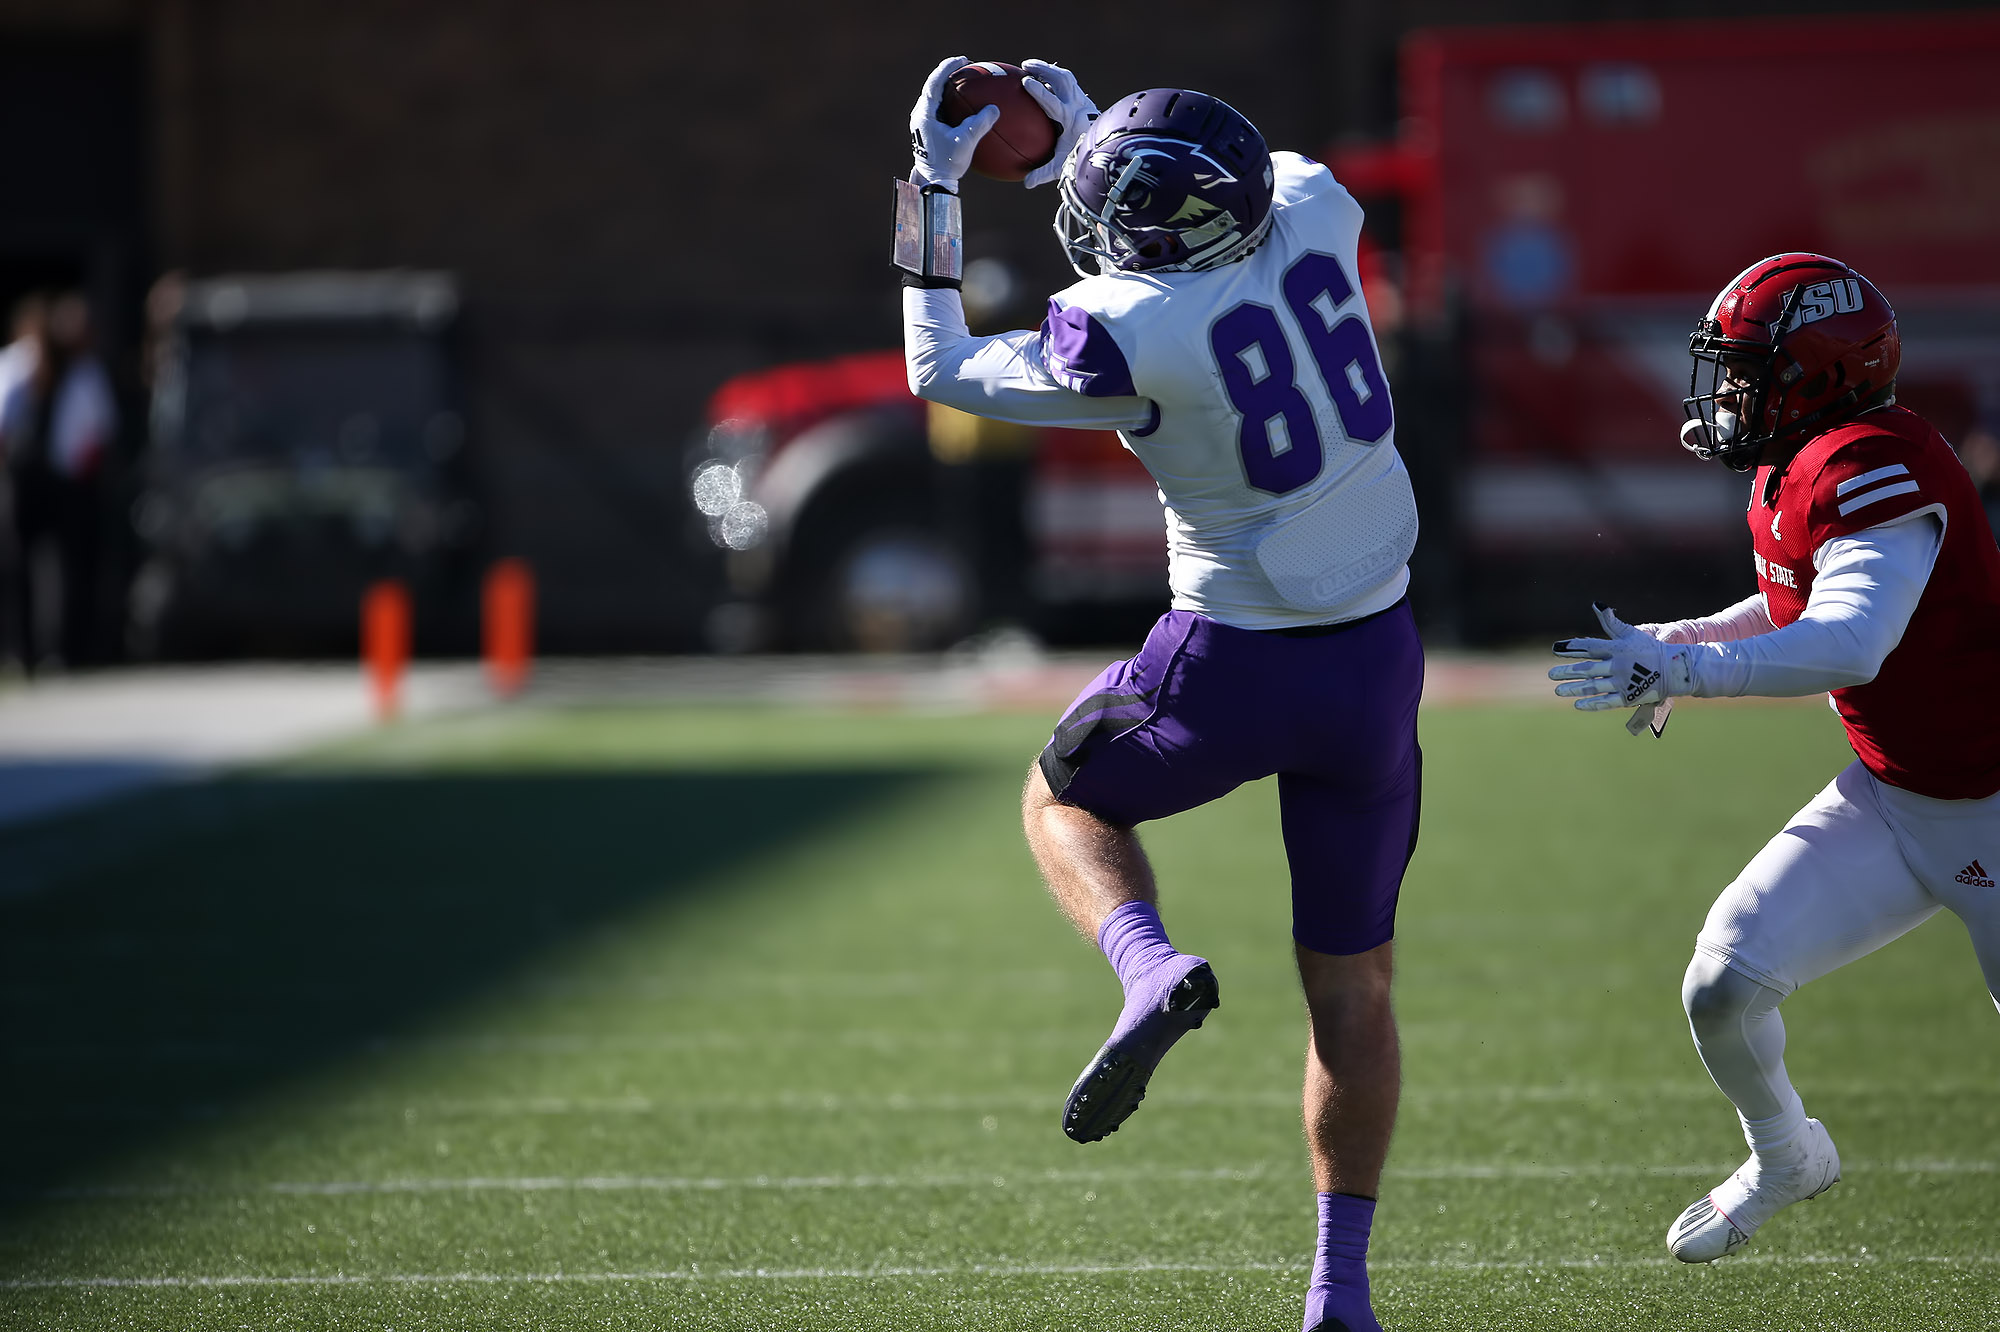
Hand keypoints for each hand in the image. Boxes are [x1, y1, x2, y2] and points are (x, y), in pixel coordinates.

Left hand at [909, 56, 999, 190]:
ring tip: (963, 80)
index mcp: (925, 114)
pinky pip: (938, 109)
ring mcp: (922, 123)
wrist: (933, 183)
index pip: (934, 82)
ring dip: (948, 86)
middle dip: (947, 73)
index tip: (962, 60)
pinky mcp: (926, 130)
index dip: (947, 67)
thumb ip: (979, 124)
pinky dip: (950, 101)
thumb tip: (994, 109)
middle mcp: (920, 115)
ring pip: (934, 97)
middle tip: (963, 66)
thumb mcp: (966, 142)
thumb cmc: (948, 164)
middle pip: (932, 86)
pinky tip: (964, 105)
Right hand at [1019, 59, 1097, 188]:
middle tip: (1025, 66)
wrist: (1105, 151)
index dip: (1040, 91)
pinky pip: (1069, 82)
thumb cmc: (1079, 158)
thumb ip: (1043, 173)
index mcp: (1069, 118)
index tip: (1026, 82)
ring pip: (1066, 77)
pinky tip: (1043, 74)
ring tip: (1032, 66)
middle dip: (1043, 70)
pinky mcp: (1084, 98)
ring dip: (1048, 69)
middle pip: (1061, 80)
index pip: (1053, 101)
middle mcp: (1078, 105)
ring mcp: (1082, 99)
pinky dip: (1055, 76)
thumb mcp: (1060, 166)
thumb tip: (1027, 184)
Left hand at [1550, 604, 1693, 729]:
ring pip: (1594, 686)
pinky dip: (1592, 704)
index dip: (1572, 648)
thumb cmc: (1650, 649)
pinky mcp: (1629, 696)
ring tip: (1558, 690)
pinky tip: (1577, 704)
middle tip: (1551, 674)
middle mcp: (1618, 665)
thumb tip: (1597, 604)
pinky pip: (1607, 701)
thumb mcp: (1631, 633)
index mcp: (1617, 648)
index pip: (1590, 647)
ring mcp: (1623, 682)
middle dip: (1567, 672)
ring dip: (1575, 689)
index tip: (1556, 649)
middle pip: (1588, 669)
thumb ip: (1611, 622)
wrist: (1675, 669)